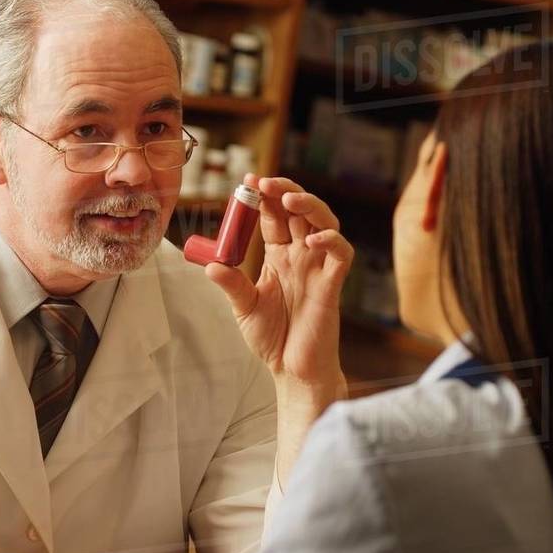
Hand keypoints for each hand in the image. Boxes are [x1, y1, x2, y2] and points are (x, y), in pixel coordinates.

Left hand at [206, 174, 352, 396]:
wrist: (292, 371)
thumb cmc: (272, 339)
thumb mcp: (244, 308)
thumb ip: (232, 285)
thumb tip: (211, 266)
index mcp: (279, 257)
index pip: (274, 217)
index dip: (264, 197)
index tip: (248, 181)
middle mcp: (301, 256)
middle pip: (299, 211)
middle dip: (284, 190)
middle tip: (265, 182)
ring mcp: (318, 268)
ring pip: (325, 223)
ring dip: (310, 206)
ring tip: (289, 198)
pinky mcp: (333, 285)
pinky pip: (341, 255)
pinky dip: (331, 241)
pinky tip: (313, 238)